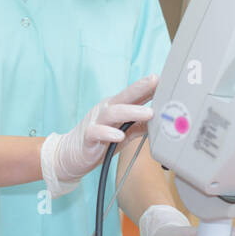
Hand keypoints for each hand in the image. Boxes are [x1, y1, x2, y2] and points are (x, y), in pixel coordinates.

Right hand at [40, 74, 156, 197]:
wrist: (69, 155)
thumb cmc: (99, 142)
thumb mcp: (123, 133)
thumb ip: (139, 126)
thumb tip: (160, 122)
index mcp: (115, 107)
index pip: (134, 95)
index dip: (148, 87)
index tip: (165, 80)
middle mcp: (105, 111)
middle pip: (124, 96)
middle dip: (140, 87)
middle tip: (155, 81)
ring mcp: (95, 122)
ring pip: (113, 112)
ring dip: (131, 111)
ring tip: (148, 113)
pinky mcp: (87, 137)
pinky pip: (97, 133)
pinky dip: (108, 133)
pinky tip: (119, 136)